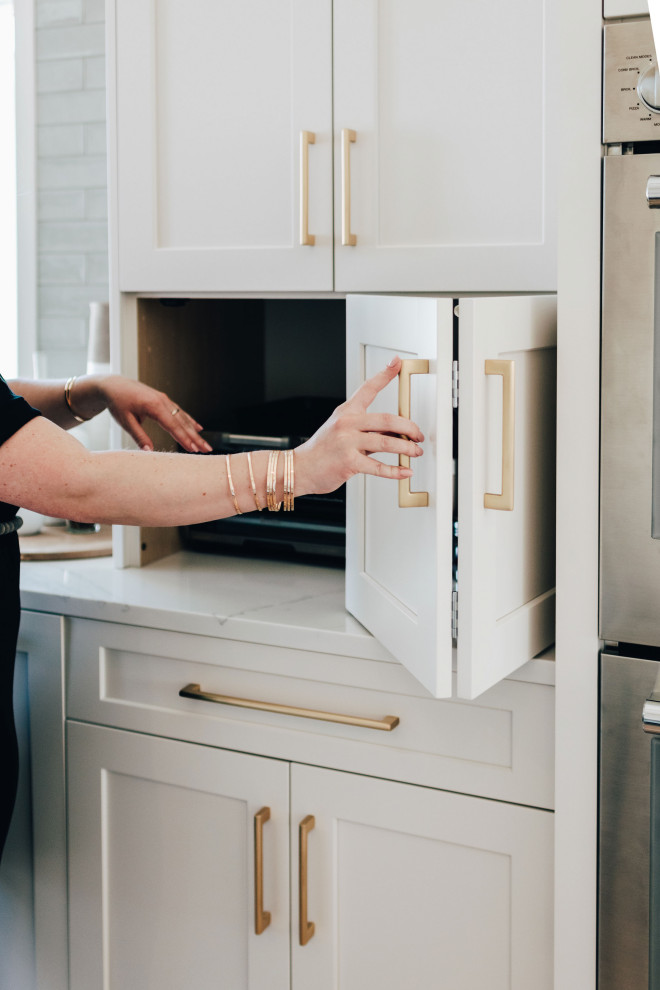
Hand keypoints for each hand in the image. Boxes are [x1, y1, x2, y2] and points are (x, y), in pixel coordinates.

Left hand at [98, 376, 211, 452]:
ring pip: (183, 418)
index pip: (172, 426)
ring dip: (194, 432)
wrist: (113, 385)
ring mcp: (164, 399)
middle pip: (182, 422)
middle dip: (195, 437)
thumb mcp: (125, 421)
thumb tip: (150, 451)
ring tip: (204, 444)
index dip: (184, 438)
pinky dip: (189, 421)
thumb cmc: (117, 402)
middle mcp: (163, 401)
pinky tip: (198, 428)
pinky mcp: (163, 400)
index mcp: (154, 406)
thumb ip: (139, 436)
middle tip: (207, 449)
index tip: (193, 449)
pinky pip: (179, 412)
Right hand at [295, 356, 423, 495]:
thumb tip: (397, 434)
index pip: (368, 388)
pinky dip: (395, 471)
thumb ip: (368, 431)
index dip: (384, 374)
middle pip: (387, 420)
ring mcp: (347, 442)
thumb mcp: (342, 432)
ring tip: (415, 452)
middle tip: (418, 435)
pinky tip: (405, 471)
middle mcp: (347, 423)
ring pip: (387, 443)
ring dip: (407, 448)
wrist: (300, 468)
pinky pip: (378, 467)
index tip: (397, 362)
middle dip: (409, 428)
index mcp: (346, 412)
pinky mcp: (348, 462)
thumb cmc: (323, 451)